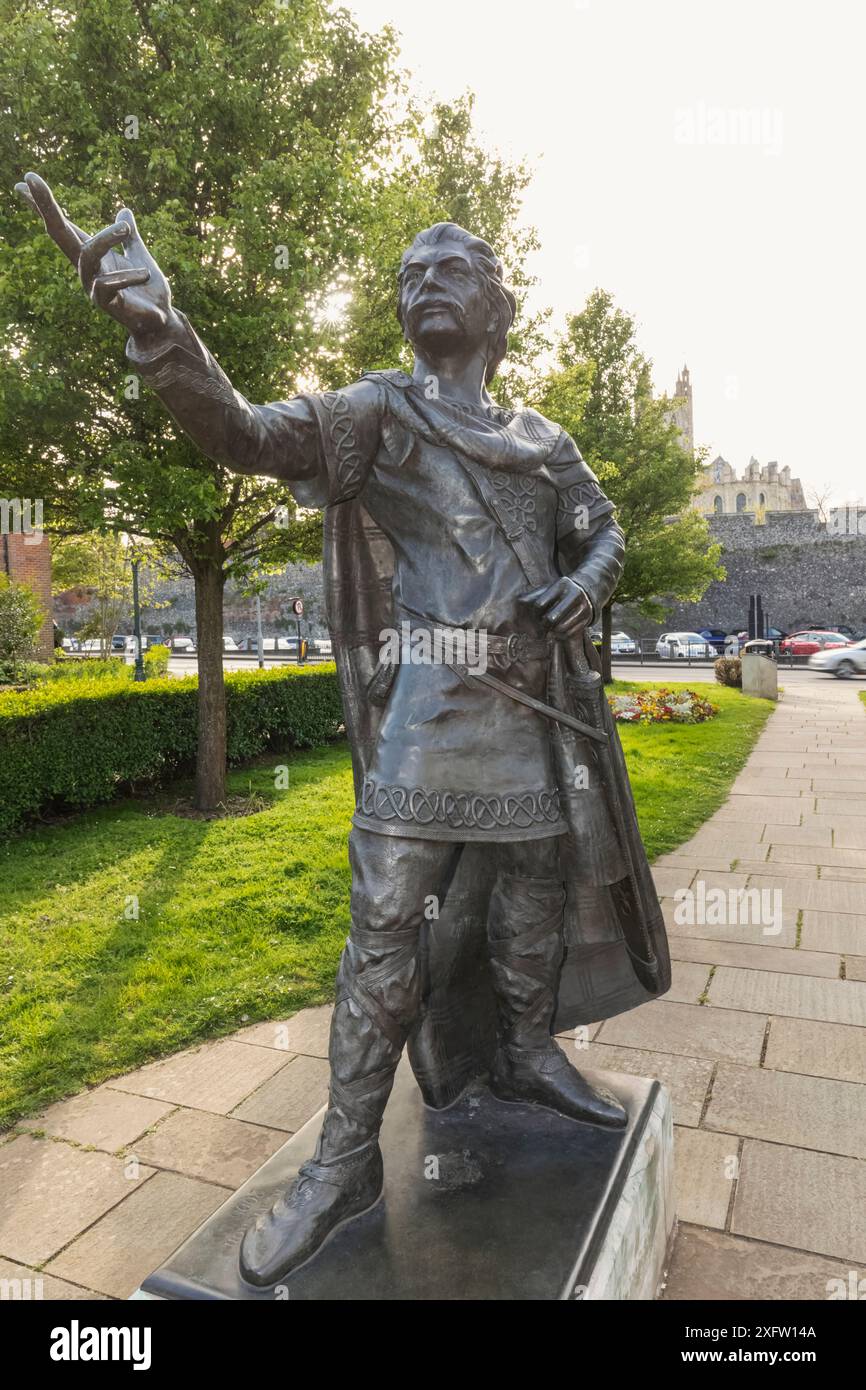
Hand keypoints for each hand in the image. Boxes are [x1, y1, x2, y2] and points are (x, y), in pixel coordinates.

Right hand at [14, 172, 172, 339]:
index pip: (63, 225)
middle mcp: (86, 268)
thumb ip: (131, 237)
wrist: (161, 321)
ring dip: (105, 238)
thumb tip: (124, 211)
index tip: (24, 180)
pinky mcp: (106, 304)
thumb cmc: (147, 291)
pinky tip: (144, 273)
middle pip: (59, 232)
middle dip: (45, 206)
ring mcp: (92, 286)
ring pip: (87, 254)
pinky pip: (108, 285)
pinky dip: (127, 276)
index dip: (43, 205)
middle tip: (31, 178)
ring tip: (126, 229)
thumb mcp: (140, 256)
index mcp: (91, 254)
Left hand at [521, 577, 592, 637]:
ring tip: (550, 629)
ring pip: (561, 627)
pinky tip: (559, 631)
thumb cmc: (560, 592)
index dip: (534, 613)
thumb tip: (520, 601)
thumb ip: (533, 595)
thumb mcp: (549, 589)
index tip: (535, 615)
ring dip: (552, 631)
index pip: (539, 604)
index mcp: (561, 584)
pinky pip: (570, 633)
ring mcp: (583, 606)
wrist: (586, 591)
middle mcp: (574, 594)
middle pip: (551, 618)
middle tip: (543, 624)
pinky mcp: (587, 617)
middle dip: (543, 624)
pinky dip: (562, 635)